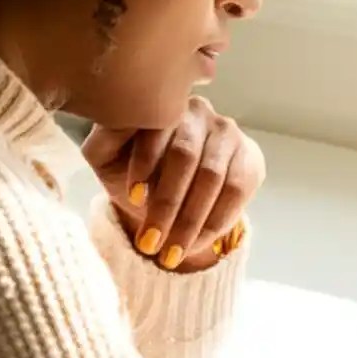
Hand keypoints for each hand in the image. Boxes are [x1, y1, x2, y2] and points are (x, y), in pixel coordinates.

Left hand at [81, 95, 265, 271]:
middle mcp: (199, 110)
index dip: (145, 164)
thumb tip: (114, 128)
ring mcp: (228, 132)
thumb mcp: (109, 155)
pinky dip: (216, 222)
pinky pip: (236, 191)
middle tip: (149, 244)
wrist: (170, 188)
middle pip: (185, 156)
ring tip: (171, 255)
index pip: (156, 128)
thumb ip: (106, 140)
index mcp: (162, 103)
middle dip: (167, 205)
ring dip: (190, 221)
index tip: (134, 200)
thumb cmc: (133, 170)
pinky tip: (197, 244)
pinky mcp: (250, 156)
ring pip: (212, 177)